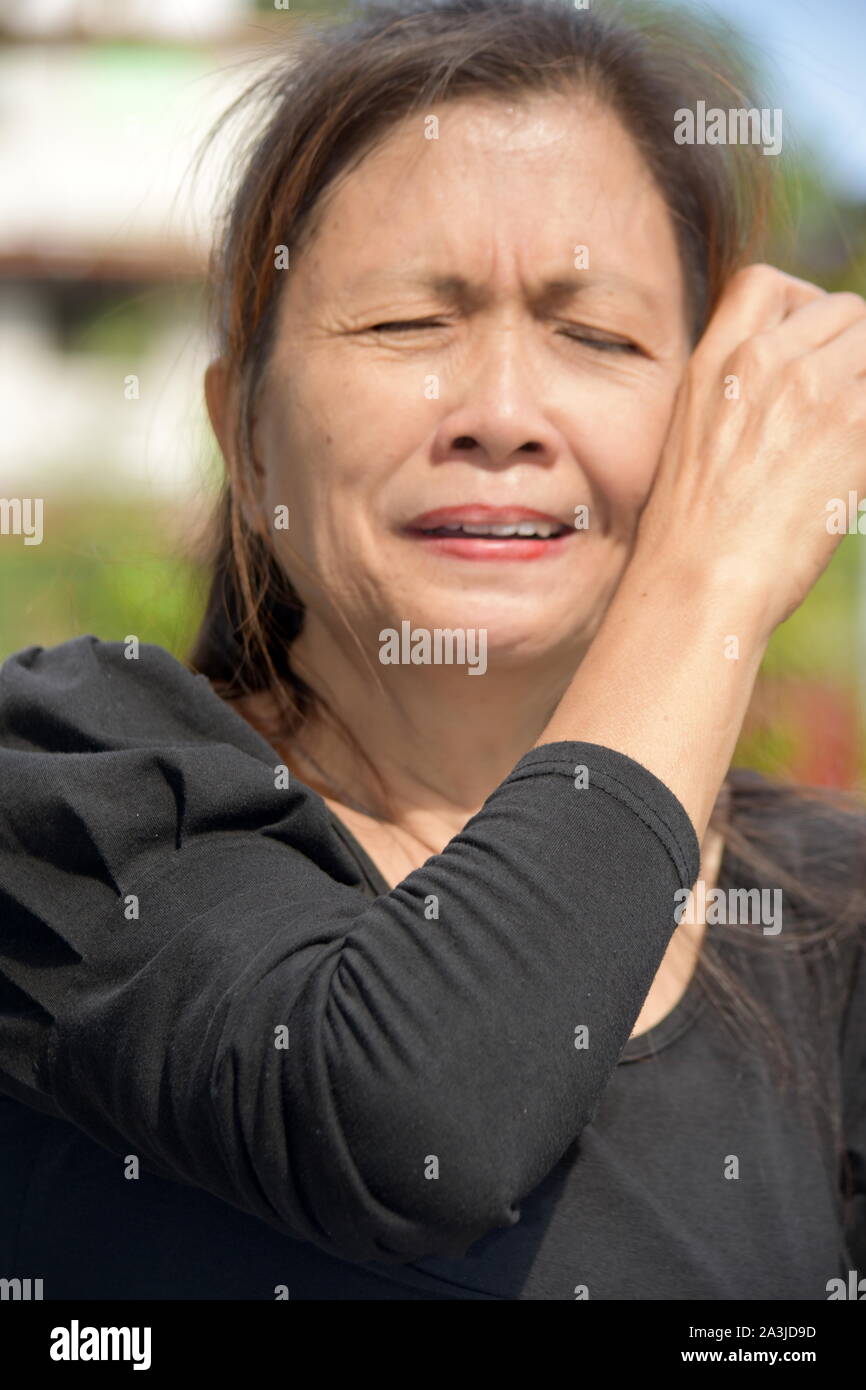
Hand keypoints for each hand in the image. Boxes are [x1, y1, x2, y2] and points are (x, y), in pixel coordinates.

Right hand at [633, 263, 865, 635]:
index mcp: (714, 362)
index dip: (801, 306)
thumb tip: (789, 399)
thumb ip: (735, 398)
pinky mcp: (858, 429)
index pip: (767, 283)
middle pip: (845, 311)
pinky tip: (859, 469)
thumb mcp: (688, 442)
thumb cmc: (690, 539)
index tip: (807, 350)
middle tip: (841, 410)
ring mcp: (816, 390)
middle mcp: (764, 363)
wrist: (698, 585)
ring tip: (850, 437)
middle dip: (854, 353)